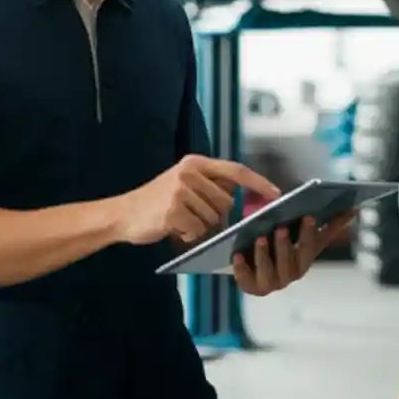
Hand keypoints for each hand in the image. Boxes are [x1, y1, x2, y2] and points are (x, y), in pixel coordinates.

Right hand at [114, 154, 280, 245]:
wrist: (123, 214)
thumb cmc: (158, 202)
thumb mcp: (184, 183)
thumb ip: (210, 185)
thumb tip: (242, 198)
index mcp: (194, 163)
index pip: (235, 170)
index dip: (258, 183)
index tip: (276, 194)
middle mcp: (189, 173)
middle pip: (226, 202)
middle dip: (215, 215)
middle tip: (192, 214)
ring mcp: (180, 191)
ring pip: (213, 219)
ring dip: (200, 226)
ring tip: (179, 220)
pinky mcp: (173, 211)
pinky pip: (197, 231)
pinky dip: (188, 235)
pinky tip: (173, 228)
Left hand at [232, 210, 356, 295]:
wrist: (257, 269)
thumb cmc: (285, 248)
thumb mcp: (304, 237)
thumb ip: (329, 226)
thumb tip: (353, 209)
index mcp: (304, 261)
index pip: (310, 247)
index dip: (310, 233)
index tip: (309, 215)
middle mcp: (289, 275)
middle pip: (289, 261)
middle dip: (286, 245)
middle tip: (281, 227)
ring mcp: (270, 283)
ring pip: (268, 270)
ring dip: (265, 254)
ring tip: (259, 237)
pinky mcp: (251, 287)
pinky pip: (246, 280)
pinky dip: (242, 268)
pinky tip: (237, 255)